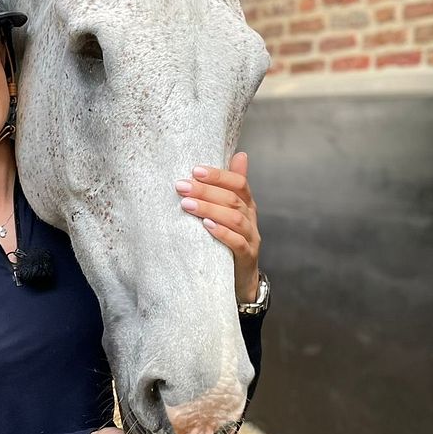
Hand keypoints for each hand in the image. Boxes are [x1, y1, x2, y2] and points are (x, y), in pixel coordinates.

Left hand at [174, 152, 261, 302]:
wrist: (240, 279)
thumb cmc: (229, 240)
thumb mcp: (227, 212)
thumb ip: (228, 186)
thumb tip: (240, 154)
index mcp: (246, 204)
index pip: (239, 183)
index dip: (218, 175)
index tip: (194, 170)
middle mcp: (251, 218)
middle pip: (232, 199)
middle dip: (206, 190)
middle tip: (181, 186)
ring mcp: (251, 238)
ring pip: (234, 219)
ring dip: (209, 209)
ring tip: (187, 204)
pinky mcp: (247, 257)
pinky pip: (238, 242)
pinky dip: (222, 233)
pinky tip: (206, 226)